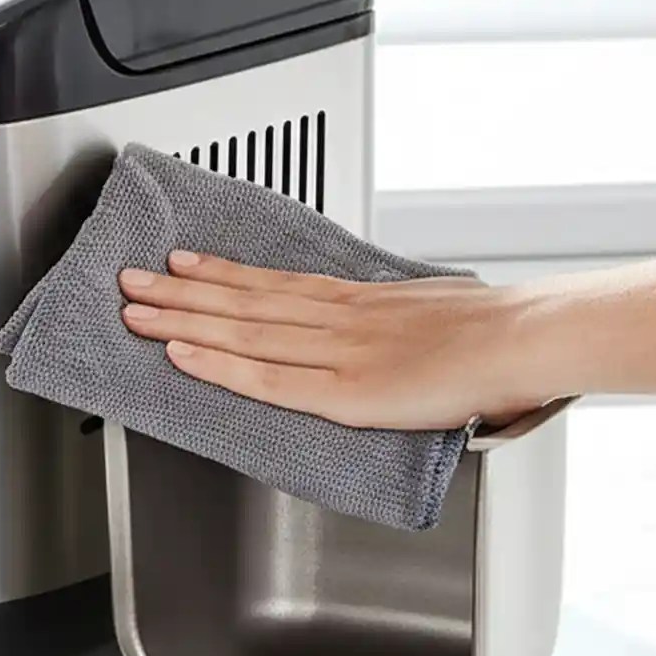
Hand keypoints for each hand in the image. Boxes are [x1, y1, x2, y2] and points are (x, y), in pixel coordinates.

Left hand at [119, 251, 543, 429]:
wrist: (524, 337)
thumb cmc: (492, 331)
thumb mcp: (427, 310)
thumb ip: (389, 322)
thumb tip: (382, 329)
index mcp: (358, 301)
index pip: (273, 285)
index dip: (221, 275)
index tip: (182, 263)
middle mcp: (336, 318)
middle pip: (243, 302)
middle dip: (181, 292)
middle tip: (131, 279)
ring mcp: (337, 353)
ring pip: (243, 332)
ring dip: (184, 320)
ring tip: (137, 309)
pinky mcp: (347, 392)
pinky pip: (269, 379)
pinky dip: (220, 366)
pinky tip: (182, 356)